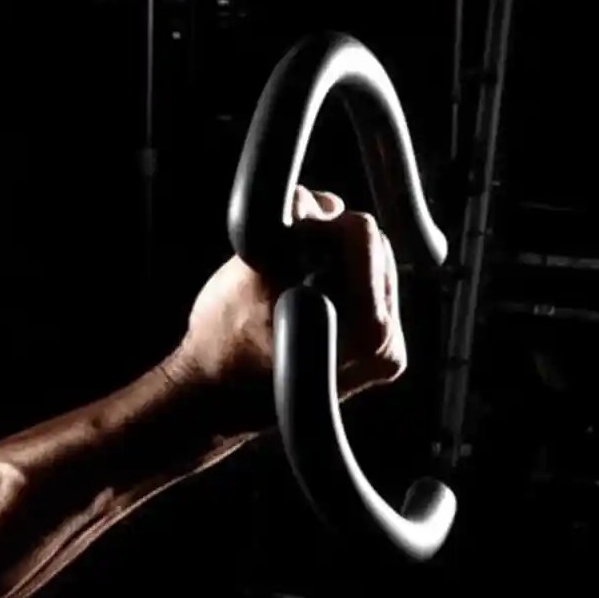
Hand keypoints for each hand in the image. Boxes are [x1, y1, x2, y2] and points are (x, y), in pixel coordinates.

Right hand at [170, 186, 406, 405]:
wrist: (212, 397)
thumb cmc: (223, 344)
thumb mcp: (248, 272)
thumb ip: (292, 228)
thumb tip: (322, 200)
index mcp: (369, 331)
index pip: (363, 236)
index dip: (319, 220)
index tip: (287, 231)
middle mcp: (386, 346)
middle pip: (374, 248)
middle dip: (330, 240)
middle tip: (285, 256)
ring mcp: (381, 352)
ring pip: (369, 265)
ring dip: (330, 258)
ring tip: (287, 281)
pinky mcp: (370, 353)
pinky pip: (362, 290)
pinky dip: (333, 280)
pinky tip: (299, 295)